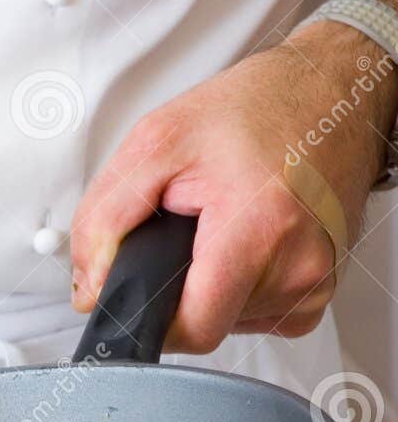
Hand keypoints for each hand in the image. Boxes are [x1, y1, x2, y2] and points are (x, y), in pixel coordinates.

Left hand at [71, 23, 395, 350]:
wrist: (332, 92)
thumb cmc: (255, 109)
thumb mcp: (155, 143)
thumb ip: (104, 220)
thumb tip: (90, 288)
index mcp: (258, 230)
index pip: (191, 329)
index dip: (149, 317)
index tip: (137, 287)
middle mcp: (297, 266)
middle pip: (204, 327)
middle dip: (175, 292)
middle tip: (180, 236)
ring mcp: (314, 284)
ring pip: (227, 322)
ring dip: (206, 286)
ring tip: (215, 229)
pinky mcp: (320, 291)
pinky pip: (256, 316)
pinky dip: (236, 288)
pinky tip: (239, 244)